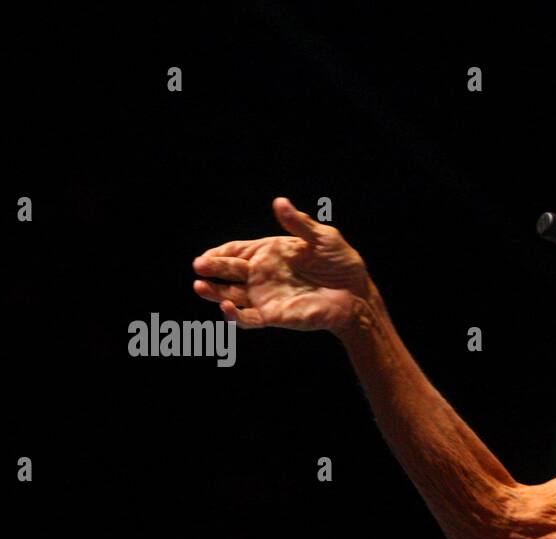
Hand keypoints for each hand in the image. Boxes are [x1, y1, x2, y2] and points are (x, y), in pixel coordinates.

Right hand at [192, 198, 372, 332]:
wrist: (356, 293)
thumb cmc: (341, 263)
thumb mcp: (322, 237)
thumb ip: (299, 223)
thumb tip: (279, 202)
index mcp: (269, 253)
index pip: (236, 251)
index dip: (220, 253)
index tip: (207, 255)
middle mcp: (262, 275)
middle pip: (228, 271)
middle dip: (211, 269)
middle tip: (199, 267)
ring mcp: (266, 296)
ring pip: (232, 296)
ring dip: (215, 293)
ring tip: (201, 287)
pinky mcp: (274, 316)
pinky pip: (249, 319)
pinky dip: (236, 316)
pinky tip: (227, 308)